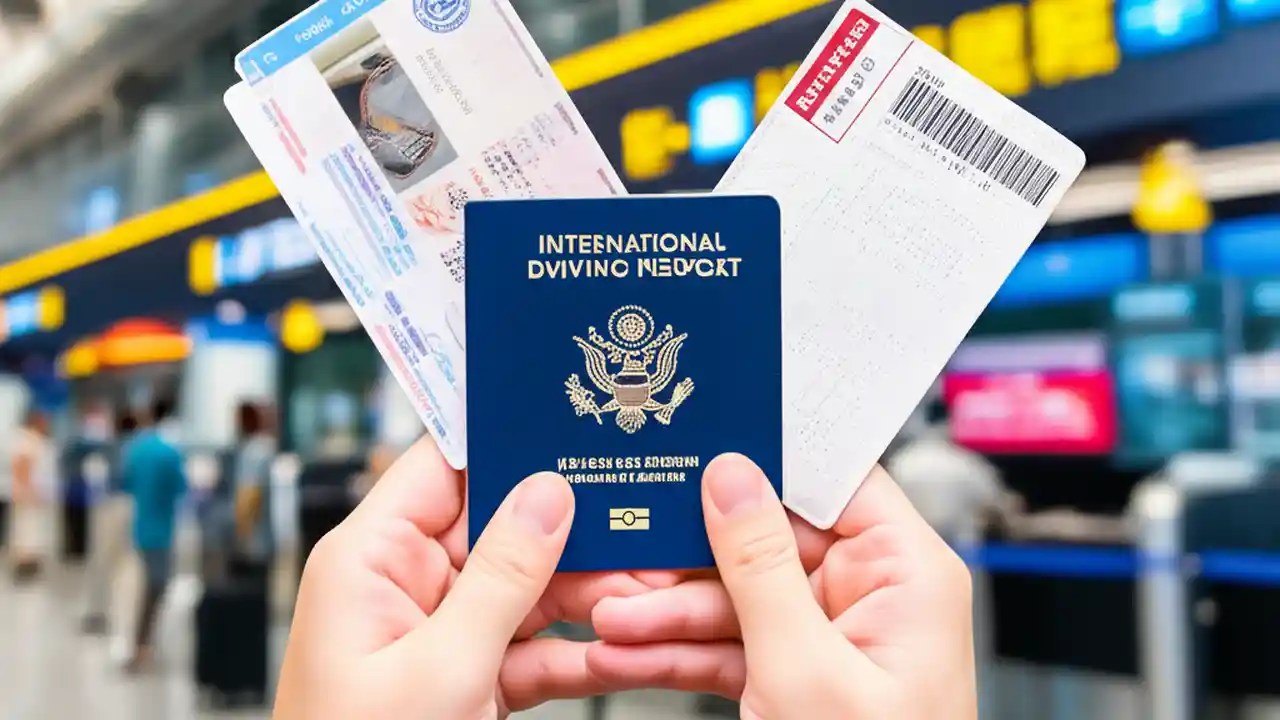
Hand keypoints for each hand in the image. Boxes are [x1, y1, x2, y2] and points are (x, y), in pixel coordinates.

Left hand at [274, 437, 681, 718]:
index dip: (506, 438)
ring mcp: (441, 632)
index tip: (570, 420)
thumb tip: (548, 496)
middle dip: (574, 529)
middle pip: (502, 526)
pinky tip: (624, 645)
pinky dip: (580, 651)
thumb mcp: (440, 667)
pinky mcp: (471, 676)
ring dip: (591, 592)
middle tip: (641, 521)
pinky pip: (535, 645)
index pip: (443, 467)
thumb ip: (502, 577)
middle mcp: (405, 585)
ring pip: (530, 586)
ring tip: (651, 586)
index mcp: (371, 559)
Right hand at [588, 454, 976, 719]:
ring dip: (669, 610)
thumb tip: (732, 478)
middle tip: (628, 550)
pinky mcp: (795, 672)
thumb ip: (761, 567)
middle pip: (767, 539)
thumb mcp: (805, 669)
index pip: (834, 480)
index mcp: (904, 573)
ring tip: (611, 616)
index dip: (768, 458)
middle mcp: (870, 594)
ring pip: (736, 595)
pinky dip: (680, 650)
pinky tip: (628, 650)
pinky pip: (729, 643)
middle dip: (689, 555)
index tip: (702, 442)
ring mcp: (828, 635)